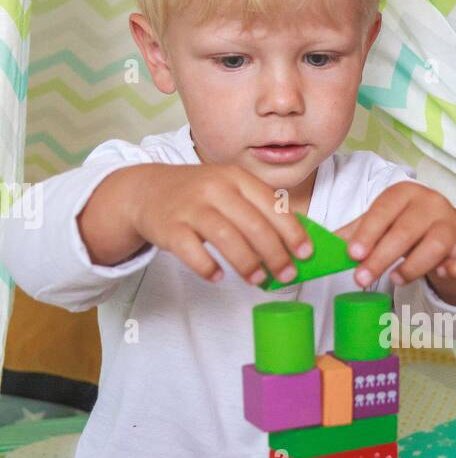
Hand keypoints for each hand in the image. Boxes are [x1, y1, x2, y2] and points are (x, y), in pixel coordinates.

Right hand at [133, 162, 312, 285]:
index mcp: (236, 178)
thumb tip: (296, 244)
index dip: (292, 232)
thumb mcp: (231, 190)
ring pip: (226, 237)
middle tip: (286, 275)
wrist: (147, 190)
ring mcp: (190, 207)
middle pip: (253, 224)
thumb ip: (260, 211)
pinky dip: (207, 267)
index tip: (305, 254)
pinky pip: (191, 251)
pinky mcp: (169, 227)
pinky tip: (218, 276)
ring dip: (247, 263)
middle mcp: (215, 188)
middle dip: (275, 254)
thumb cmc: (200, 196)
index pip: (272, 205)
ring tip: (258, 280)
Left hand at [335, 182, 455, 288]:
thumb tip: (322, 246)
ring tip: (396, 280)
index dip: (369, 231)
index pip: (384, 209)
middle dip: (382, 256)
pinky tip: (440, 272)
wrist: (451, 235)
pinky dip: (454, 269)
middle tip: (361, 278)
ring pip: (437, 244)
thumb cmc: (408, 228)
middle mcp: (432, 203)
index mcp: (405, 193)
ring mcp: (454, 224)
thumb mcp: (381, 225)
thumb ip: (354, 234)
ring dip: (413, 265)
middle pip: (407, 229)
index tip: (353, 253)